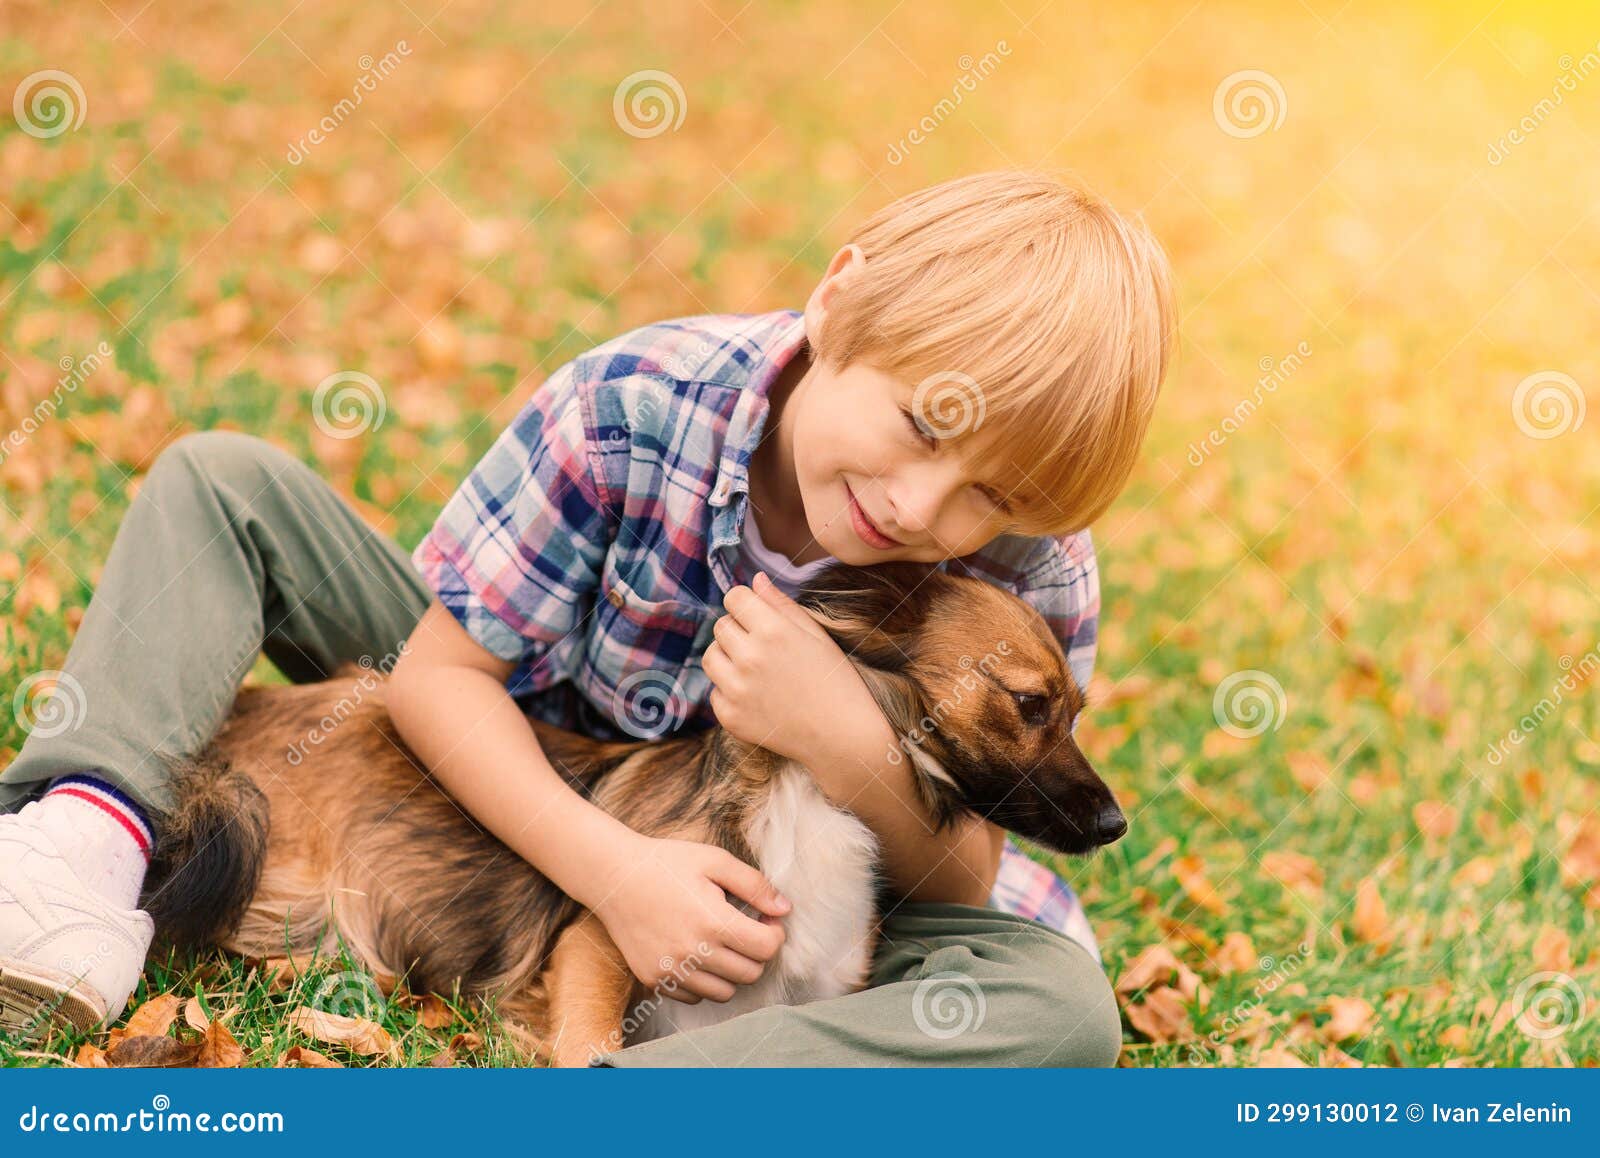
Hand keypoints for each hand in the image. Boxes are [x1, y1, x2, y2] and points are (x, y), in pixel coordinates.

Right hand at [591, 833, 789, 1002]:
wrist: (614, 877)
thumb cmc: (667, 863)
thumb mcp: (715, 861)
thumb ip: (755, 885)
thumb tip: (785, 909)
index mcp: (713, 922)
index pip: (766, 948)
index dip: (775, 933)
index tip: (767, 919)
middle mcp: (692, 953)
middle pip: (750, 974)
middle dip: (756, 952)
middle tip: (745, 929)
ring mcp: (671, 971)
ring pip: (725, 992)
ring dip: (732, 971)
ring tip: (721, 943)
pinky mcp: (654, 980)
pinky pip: (695, 997)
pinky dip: (704, 982)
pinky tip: (697, 954)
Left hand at [703, 571, 879, 769]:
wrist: (842, 736)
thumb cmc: (835, 680)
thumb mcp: (815, 635)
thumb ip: (781, 604)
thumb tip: (755, 579)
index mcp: (773, 631)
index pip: (734, 598)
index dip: (745, 603)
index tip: (757, 616)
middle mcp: (749, 658)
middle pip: (720, 626)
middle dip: (737, 630)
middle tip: (763, 647)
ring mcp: (737, 690)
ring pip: (710, 656)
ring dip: (727, 657)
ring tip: (755, 669)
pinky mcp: (730, 717)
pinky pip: (715, 691)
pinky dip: (730, 691)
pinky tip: (758, 697)